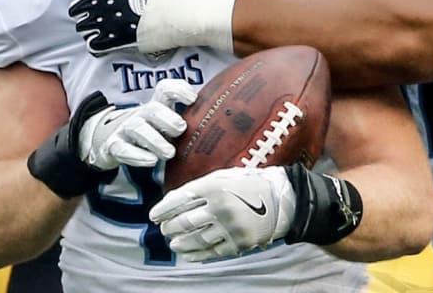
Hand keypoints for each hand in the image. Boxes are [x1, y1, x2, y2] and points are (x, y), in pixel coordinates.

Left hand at [69, 0, 237, 56]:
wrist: (182, 11)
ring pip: (84, 26)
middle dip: (80, 9)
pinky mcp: (118, 41)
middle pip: (79, 7)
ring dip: (86, 26)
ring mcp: (109, 22)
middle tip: (85, 11)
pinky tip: (96, 42)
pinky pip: (95, 44)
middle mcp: (104, 1)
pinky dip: (93, 43)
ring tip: (90, 27)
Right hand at [77, 79, 196, 169]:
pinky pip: (122, 149)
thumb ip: (189, 122)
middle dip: (168, 117)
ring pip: (138, 128)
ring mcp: (126, 130)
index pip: (165, 89)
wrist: (111, 144)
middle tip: (181, 129)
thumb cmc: (151, 134)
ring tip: (169, 153)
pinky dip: (137, 156)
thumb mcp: (166, 125)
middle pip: (153, 108)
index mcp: (157, 106)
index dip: (179, 89)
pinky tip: (151, 161)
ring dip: (155, 140)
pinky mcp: (114, 146)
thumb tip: (221, 124)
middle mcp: (141, 115)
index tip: (192, 99)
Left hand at [150, 166, 295, 261]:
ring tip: (173, 243)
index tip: (153, 216)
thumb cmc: (246, 184)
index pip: (179, 200)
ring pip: (196, 239)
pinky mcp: (239, 242)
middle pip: (185, 222)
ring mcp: (230, 227)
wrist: (280, 199)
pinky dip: (196, 255)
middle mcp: (221, 207)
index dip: (162, 209)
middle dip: (169, 227)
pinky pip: (212, 252)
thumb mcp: (221, 177)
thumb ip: (197, 188)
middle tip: (164, 229)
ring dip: (180, 243)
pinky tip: (187, 254)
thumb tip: (170, 202)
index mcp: (214, 186)